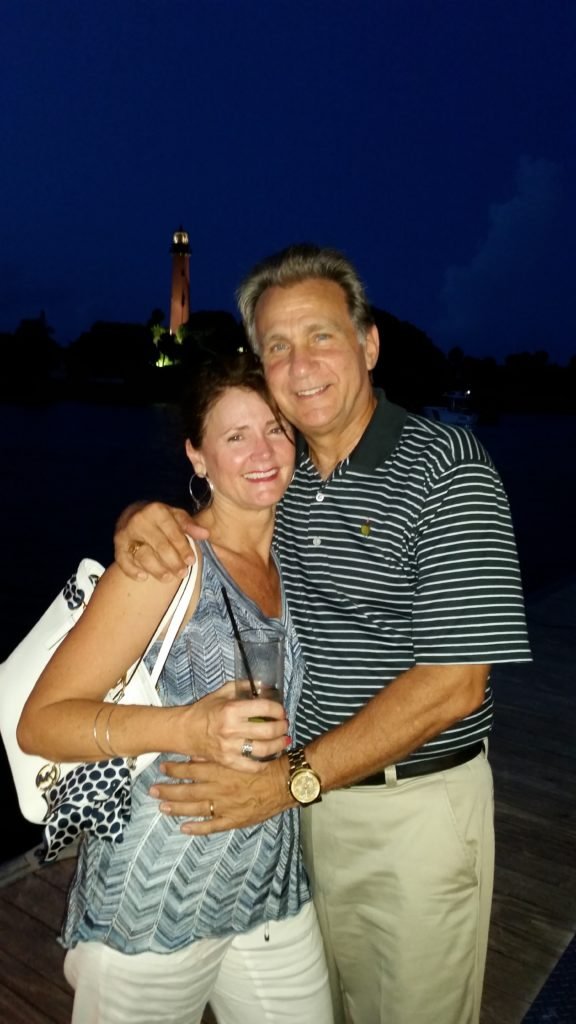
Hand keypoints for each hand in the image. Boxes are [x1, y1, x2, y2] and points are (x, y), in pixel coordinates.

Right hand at [114, 501, 207, 580]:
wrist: (132, 514)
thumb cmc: (159, 518)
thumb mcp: (175, 515)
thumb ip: (190, 525)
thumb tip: (205, 534)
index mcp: (156, 510)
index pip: (172, 532)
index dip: (183, 548)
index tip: (191, 561)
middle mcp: (139, 520)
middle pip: (159, 546)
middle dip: (173, 562)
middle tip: (183, 573)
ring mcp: (126, 533)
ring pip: (142, 556)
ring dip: (156, 569)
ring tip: (168, 578)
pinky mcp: (117, 545)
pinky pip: (123, 561)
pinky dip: (132, 570)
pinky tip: (143, 577)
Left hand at [149, 756, 289, 833]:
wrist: (285, 782)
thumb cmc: (264, 763)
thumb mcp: (240, 753)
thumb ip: (219, 755)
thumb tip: (197, 755)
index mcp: (220, 770)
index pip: (191, 770)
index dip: (175, 769)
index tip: (162, 767)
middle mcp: (219, 789)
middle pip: (187, 791)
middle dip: (168, 791)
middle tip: (152, 790)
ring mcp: (225, 806)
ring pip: (195, 809)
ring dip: (176, 809)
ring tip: (161, 807)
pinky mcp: (234, 819)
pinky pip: (212, 826)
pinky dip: (197, 828)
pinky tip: (184, 828)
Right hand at [190, 682, 289, 770]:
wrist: (185, 731)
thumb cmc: (204, 710)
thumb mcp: (222, 693)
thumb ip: (243, 687)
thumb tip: (264, 685)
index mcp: (231, 710)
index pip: (265, 708)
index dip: (278, 710)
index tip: (281, 712)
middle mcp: (232, 729)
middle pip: (268, 730)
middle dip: (282, 727)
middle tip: (284, 725)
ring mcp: (230, 748)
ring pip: (264, 750)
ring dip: (279, 744)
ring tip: (284, 740)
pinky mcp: (227, 762)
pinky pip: (252, 766)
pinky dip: (264, 763)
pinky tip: (270, 756)